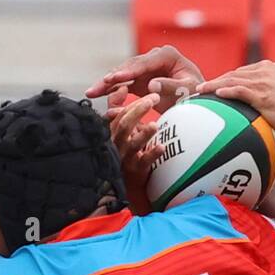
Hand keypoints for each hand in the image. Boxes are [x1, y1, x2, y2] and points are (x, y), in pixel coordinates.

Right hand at [86, 45, 203, 114]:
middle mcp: (153, 58)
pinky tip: (97, 96)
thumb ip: (171, 86)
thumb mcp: (189, 91)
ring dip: (106, 84)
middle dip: (112, 77)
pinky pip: (122, 84)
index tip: (117, 78)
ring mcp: (145, 68)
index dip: (130, 71)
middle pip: (129, 66)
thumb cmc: (197, 94)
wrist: (196, 100)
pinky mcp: (139, 79)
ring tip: (91, 92)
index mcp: (167, 55)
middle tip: (98, 86)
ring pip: (122, 74)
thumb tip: (152, 84)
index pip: (145, 62)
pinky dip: (111, 91)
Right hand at [108, 92, 164, 214]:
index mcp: (112, 132)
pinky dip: (153, 153)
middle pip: (124, 124)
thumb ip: (119, 109)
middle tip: (153, 99)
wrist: (129, 186)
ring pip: (132, 143)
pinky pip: (144, 161)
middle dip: (138, 110)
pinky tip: (162, 147)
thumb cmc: (126, 152)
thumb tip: (121, 87)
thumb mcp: (122, 129)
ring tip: (155, 124)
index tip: (139, 90)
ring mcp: (125, 158)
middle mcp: (116, 144)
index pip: (117, 113)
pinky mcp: (136, 171)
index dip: (127, 100)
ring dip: (144, 133)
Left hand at [196, 61, 274, 138]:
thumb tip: (270, 89)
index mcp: (270, 68)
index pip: (243, 71)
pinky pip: (240, 91)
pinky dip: (226, 91)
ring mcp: (263, 82)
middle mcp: (265, 71)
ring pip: (233, 80)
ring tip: (200, 90)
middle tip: (199, 87)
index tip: (214, 84)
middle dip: (216, 80)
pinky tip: (215, 94)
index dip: (227, 78)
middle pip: (234, 73)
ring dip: (214, 85)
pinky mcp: (262, 95)